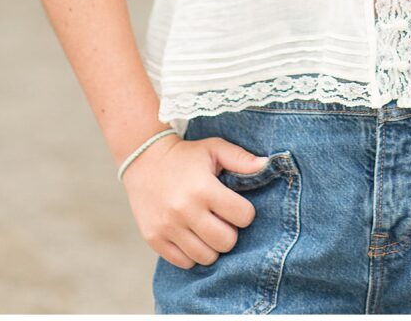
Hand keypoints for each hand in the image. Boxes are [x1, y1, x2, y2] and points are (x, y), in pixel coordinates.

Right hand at [122, 133, 270, 269]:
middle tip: (222, 220)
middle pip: (226, 242)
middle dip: (230, 232)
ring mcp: (168, 227)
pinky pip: (184, 263)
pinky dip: (192, 254)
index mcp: (203, 188)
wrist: (144, 160)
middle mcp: (185, 210)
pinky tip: (191, 236)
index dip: (244, 212)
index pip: (242, 216)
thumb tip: (266, 165)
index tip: (236, 205)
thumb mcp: (214, 148)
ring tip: (207, 228)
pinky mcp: (154, 239)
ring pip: (206, 257)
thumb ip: (241, 158)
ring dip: (212, 245)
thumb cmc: (186, 156)